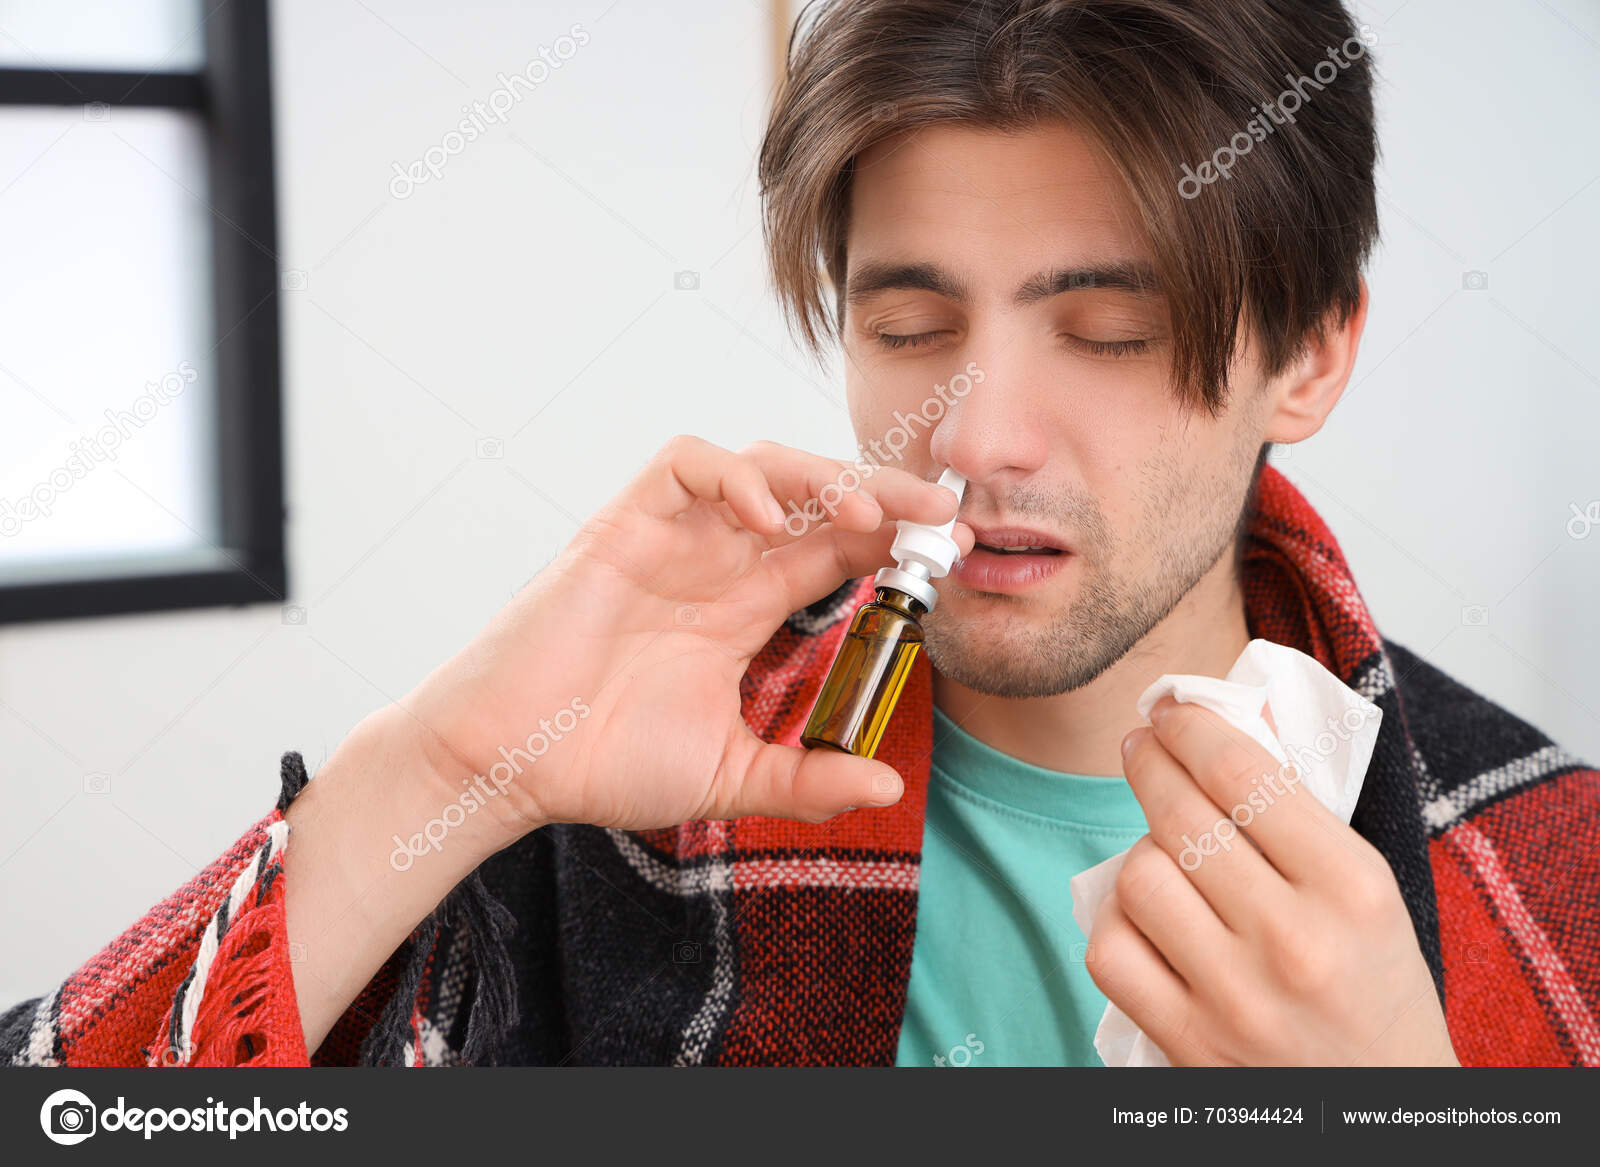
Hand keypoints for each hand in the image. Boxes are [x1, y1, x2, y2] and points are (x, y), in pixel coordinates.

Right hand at [403, 435, 971, 849]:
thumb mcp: (728, 777)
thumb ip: (806, 779)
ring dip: (820, 476)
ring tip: (868, 512)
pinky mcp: (625, 524)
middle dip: (883, 494)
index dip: (896, 542)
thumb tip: (887, 784)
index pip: (838, 551)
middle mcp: (719, 562)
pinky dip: (731, 474)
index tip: (952, 551)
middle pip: (816, 497)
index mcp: (746, 609)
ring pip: (762, 465)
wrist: (509, 763)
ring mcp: (675, 538)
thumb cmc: (602, 761)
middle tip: (940, 512)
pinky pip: (685, 465)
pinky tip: (766, 514)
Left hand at [1084, 695, 1457, 1065]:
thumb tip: (1223, 724)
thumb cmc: (1377, 991)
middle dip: (1149, 762)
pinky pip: (1111, 950)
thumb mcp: (1370, 895)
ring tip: (1161, 849)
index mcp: (1351, 889)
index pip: (1242, 773)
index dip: (1191, 726)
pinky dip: (1117, 921)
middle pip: (1180, 814)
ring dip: (1142, 851)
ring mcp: (1234, 997)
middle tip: (1142, 746)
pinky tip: (1143, 914)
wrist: (1385, 1114)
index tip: (1170, 711)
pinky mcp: (1187, 1042)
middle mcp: (1292, 940)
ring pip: (1139, 875)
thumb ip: (1300, 817)